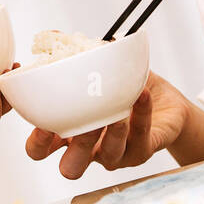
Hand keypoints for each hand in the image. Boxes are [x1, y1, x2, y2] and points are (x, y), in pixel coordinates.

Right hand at [25, 72, 186, 178]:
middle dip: (72, 151)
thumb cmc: (124, 90)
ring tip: (114, 110)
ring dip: (110, 132)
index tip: (41, 122)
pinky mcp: (143, 151)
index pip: (42, 150)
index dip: (37, 142)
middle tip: (76, 127)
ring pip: (109, 156)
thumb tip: (53, 35)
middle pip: (70, 168)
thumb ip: (74, 56)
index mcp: (70, 134)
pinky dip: (140, 113)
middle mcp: (91, 149)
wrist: (166, 107)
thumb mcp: (97, 70)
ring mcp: (117, 154)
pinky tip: (140, 94)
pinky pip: (141, 136)